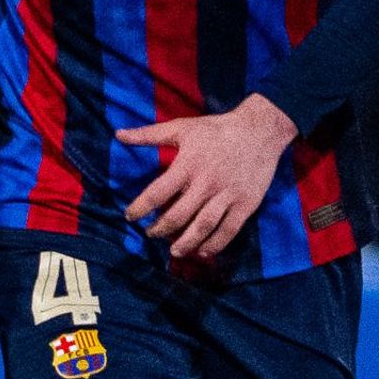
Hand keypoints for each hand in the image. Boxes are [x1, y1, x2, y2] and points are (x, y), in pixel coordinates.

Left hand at [117, 94, 300, 263]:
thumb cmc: (216, 129)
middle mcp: (206, 183)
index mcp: (188, 165)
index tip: (130, 217)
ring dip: (186, 242)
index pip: (157, 192)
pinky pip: (229, 229)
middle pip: (178, 215)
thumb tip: (118, 134)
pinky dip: (216, 244)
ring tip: (174, 251)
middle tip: (151, 234)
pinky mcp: (246, 204)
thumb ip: (149, 134)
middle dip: (161, 229)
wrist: (260, 130)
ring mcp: (227, 195)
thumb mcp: (182, 127)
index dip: (140, 208)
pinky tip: (204, 251)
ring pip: (203, 226)